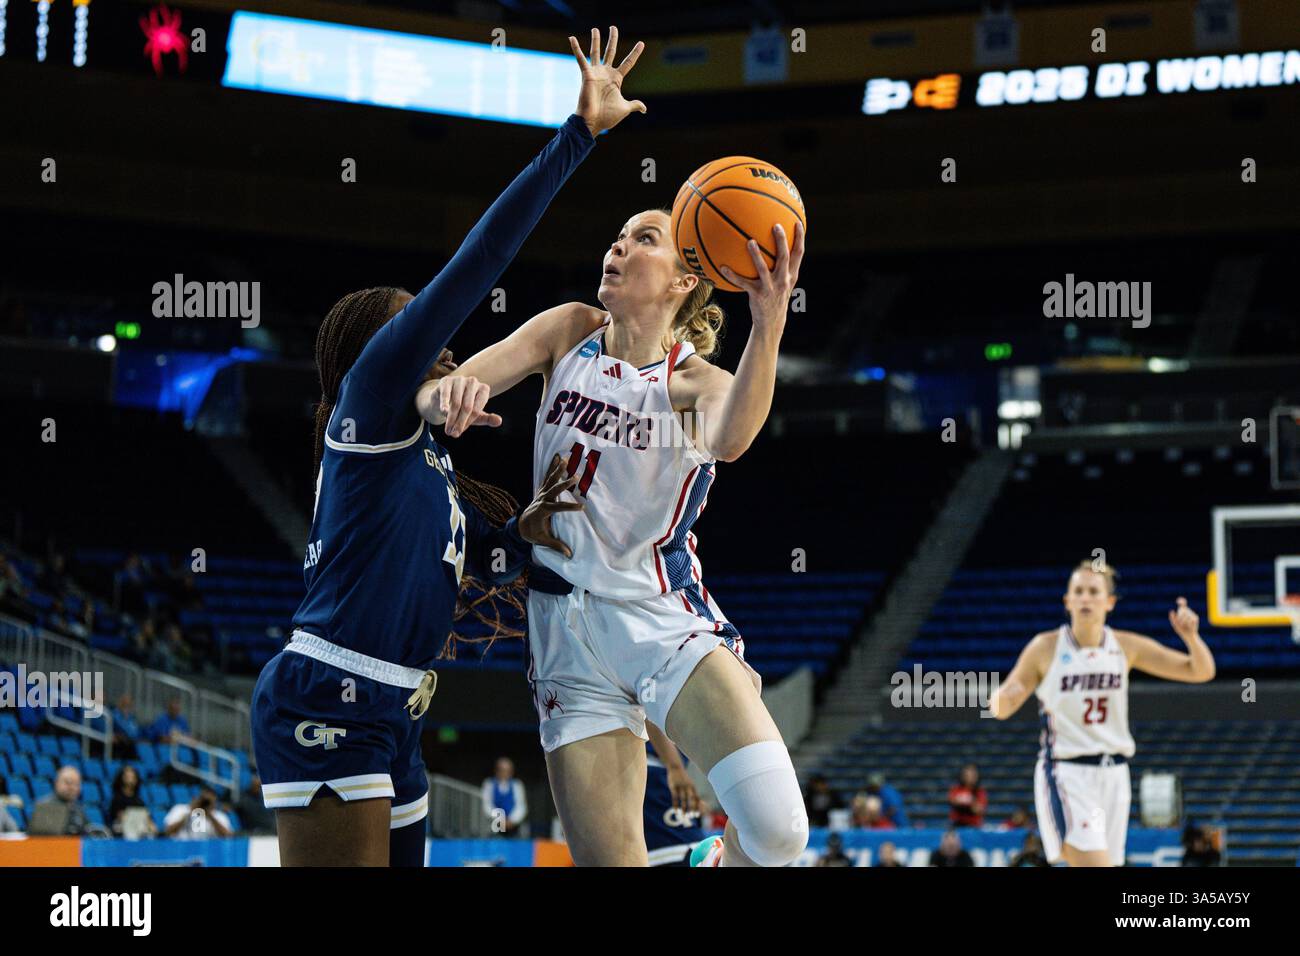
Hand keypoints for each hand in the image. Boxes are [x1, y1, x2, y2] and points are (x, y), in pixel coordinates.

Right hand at [437, 375, 503, 437]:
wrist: (443, 400)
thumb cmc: (463, 409)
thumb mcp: (475, 415)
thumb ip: (487, 419)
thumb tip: (499, 421)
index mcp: (483, 389)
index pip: (477, 409)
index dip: (468, 422)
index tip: (460, 432)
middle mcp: (473, 382)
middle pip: (467, 407)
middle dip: (459, 422)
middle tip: (453, 434)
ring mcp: (460, 380)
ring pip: (456, 402)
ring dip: (451, 418)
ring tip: (447, 430)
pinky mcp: (446, 380)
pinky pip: (446, 394)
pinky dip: (444, 404)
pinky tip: (444, 412)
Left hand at [519, 454, 584, 557]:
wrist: (521, 525)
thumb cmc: (533, 533)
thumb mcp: (543, 540)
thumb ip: (556, 546)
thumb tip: (569, 555)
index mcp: (542, 511)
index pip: (558, 508)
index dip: (569, 508)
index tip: (582, 508)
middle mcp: (541, 500)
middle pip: (554, 490)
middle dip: (565, 484)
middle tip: (576, 477)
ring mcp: (541, 494)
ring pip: (550, 480)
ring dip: (558, 469)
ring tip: (565, 459)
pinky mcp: (542, 490)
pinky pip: (548, 476)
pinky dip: (553, 466)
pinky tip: (558, 456)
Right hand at [569, 27, 645, 136]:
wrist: (594, 121)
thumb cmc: (607, 117)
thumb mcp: (624, 108)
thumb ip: (634, 105)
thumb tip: (644, 109)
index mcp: (616, 80)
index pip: (628, 63)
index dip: (635, 53)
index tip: (642, 43)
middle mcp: (606, 74)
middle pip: (610, 52)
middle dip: (613, 39)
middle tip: (613, 27)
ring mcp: (596, 73)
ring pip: (596, 52)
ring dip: (596, 40)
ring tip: (595, 29)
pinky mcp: (586, 74)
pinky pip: (580, 59)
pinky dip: (576, 48)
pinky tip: (572, 38)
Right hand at [666, 765, 700, 814]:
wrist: (675, 767)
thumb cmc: (684, 779)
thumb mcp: (690, 785)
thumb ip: (694, 794)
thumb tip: (702, 804)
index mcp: (693, 787)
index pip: (697, 798)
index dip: (697, 806)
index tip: (697, 815)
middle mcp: (688, 787)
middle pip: (692, 798)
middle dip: (692, 807)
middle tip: (692, 816)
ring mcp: (681, 786)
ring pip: (683, 799)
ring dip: (684, 808)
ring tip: (684, 816)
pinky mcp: (673, 787)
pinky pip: (675, 798)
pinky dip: (676, 805)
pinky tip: (676, 811)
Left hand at [719, 220, 804, 335]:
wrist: (772, 322)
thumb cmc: (775, 296)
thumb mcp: (783, 282)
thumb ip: (782, 266)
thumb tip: (773, 246)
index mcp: (791, 275)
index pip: (799, 253)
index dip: (800, 238)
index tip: (797, 222)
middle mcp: (783, 280)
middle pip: (784, 257)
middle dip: (781, 241)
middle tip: (776, 226)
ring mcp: (770, 288)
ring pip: (763, 269)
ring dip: (756, 255)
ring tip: (750, 242)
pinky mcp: (757, 295)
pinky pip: (743, 283)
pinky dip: (732, 275)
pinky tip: (722, 267)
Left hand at [1168, 597, 1199, 641]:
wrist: (1189, 637)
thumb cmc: (1181, 631)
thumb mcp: (1175, 625)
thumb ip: (1172, 618)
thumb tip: (1171, 611)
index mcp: (1182, 613)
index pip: (1182, 605)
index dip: (1181, 601)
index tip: (1179, 601)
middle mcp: (1188, 612)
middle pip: (1182, 610)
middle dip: (1179, 617)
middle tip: (1180, 623)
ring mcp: (1192, 614)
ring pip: (1185, 615)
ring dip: (1183, 621)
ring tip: (1184, 626)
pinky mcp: (1196, 618)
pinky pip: (1190, 619)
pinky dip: (1188, 623)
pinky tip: (1189, 626)